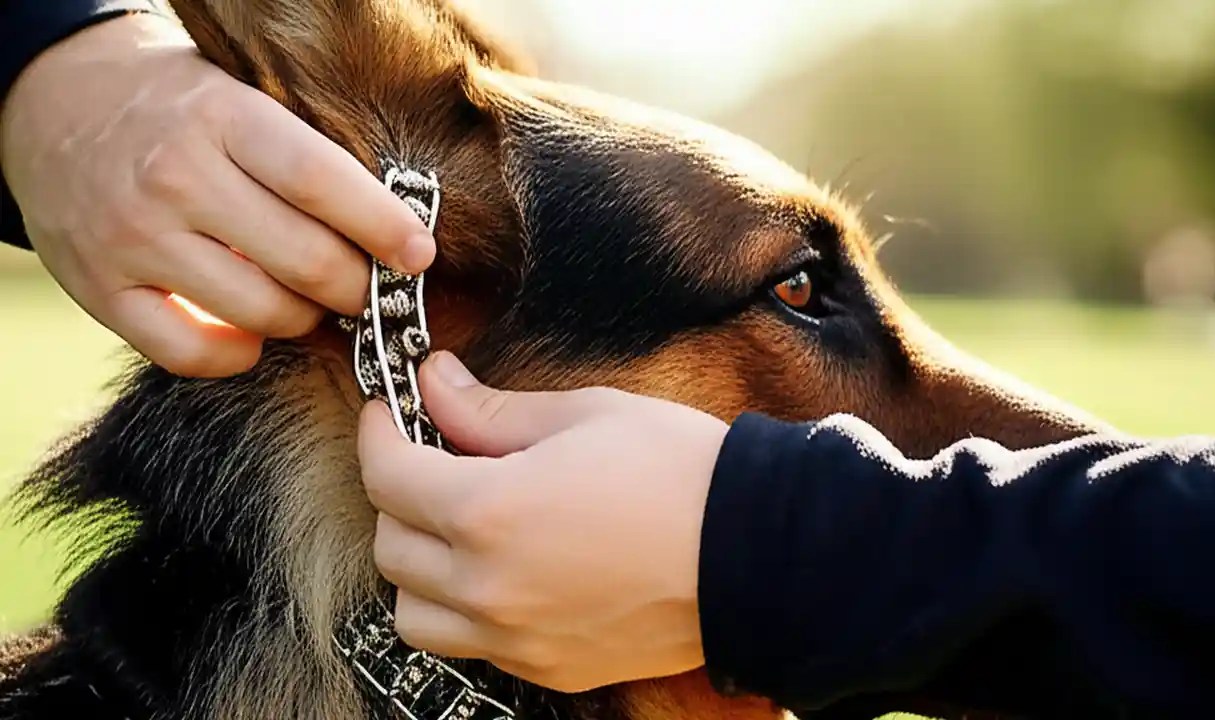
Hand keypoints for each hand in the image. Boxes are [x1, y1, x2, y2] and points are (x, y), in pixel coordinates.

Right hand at [0, 14, 433, 376]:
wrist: (54, 107)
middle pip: (302, 259)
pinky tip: (251, 333)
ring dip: (304, 320)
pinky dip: (237, 356)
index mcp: (221, 118)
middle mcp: (175, 178)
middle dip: (356, 288)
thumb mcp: (238, 98)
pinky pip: (192, 354)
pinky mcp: (99, 289)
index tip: (418, 254)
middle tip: (369, 289)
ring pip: (260, 313)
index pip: (319, 181)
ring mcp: (132, 238)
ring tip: (309, 301)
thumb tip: (391, 232)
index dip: (381, 225)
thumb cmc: (176, 109)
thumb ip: (302, 157)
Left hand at [358, 352, 728, 691]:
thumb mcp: (581, 416)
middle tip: (435, 460)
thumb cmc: (678, 471)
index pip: (387, 476)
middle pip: (391, 545)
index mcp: (489, 513)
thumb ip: (489, 409)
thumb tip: (432, 383)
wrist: (756, 554)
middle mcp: (488, 587)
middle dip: (400, 494)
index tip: (390, 413)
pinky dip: (466, 609)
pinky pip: (470, 644)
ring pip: (414, 612)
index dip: (379, 433)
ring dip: (421, 567)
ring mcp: (515, 637)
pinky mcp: (547, 667)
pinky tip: (508, 570)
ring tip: (464, 528)